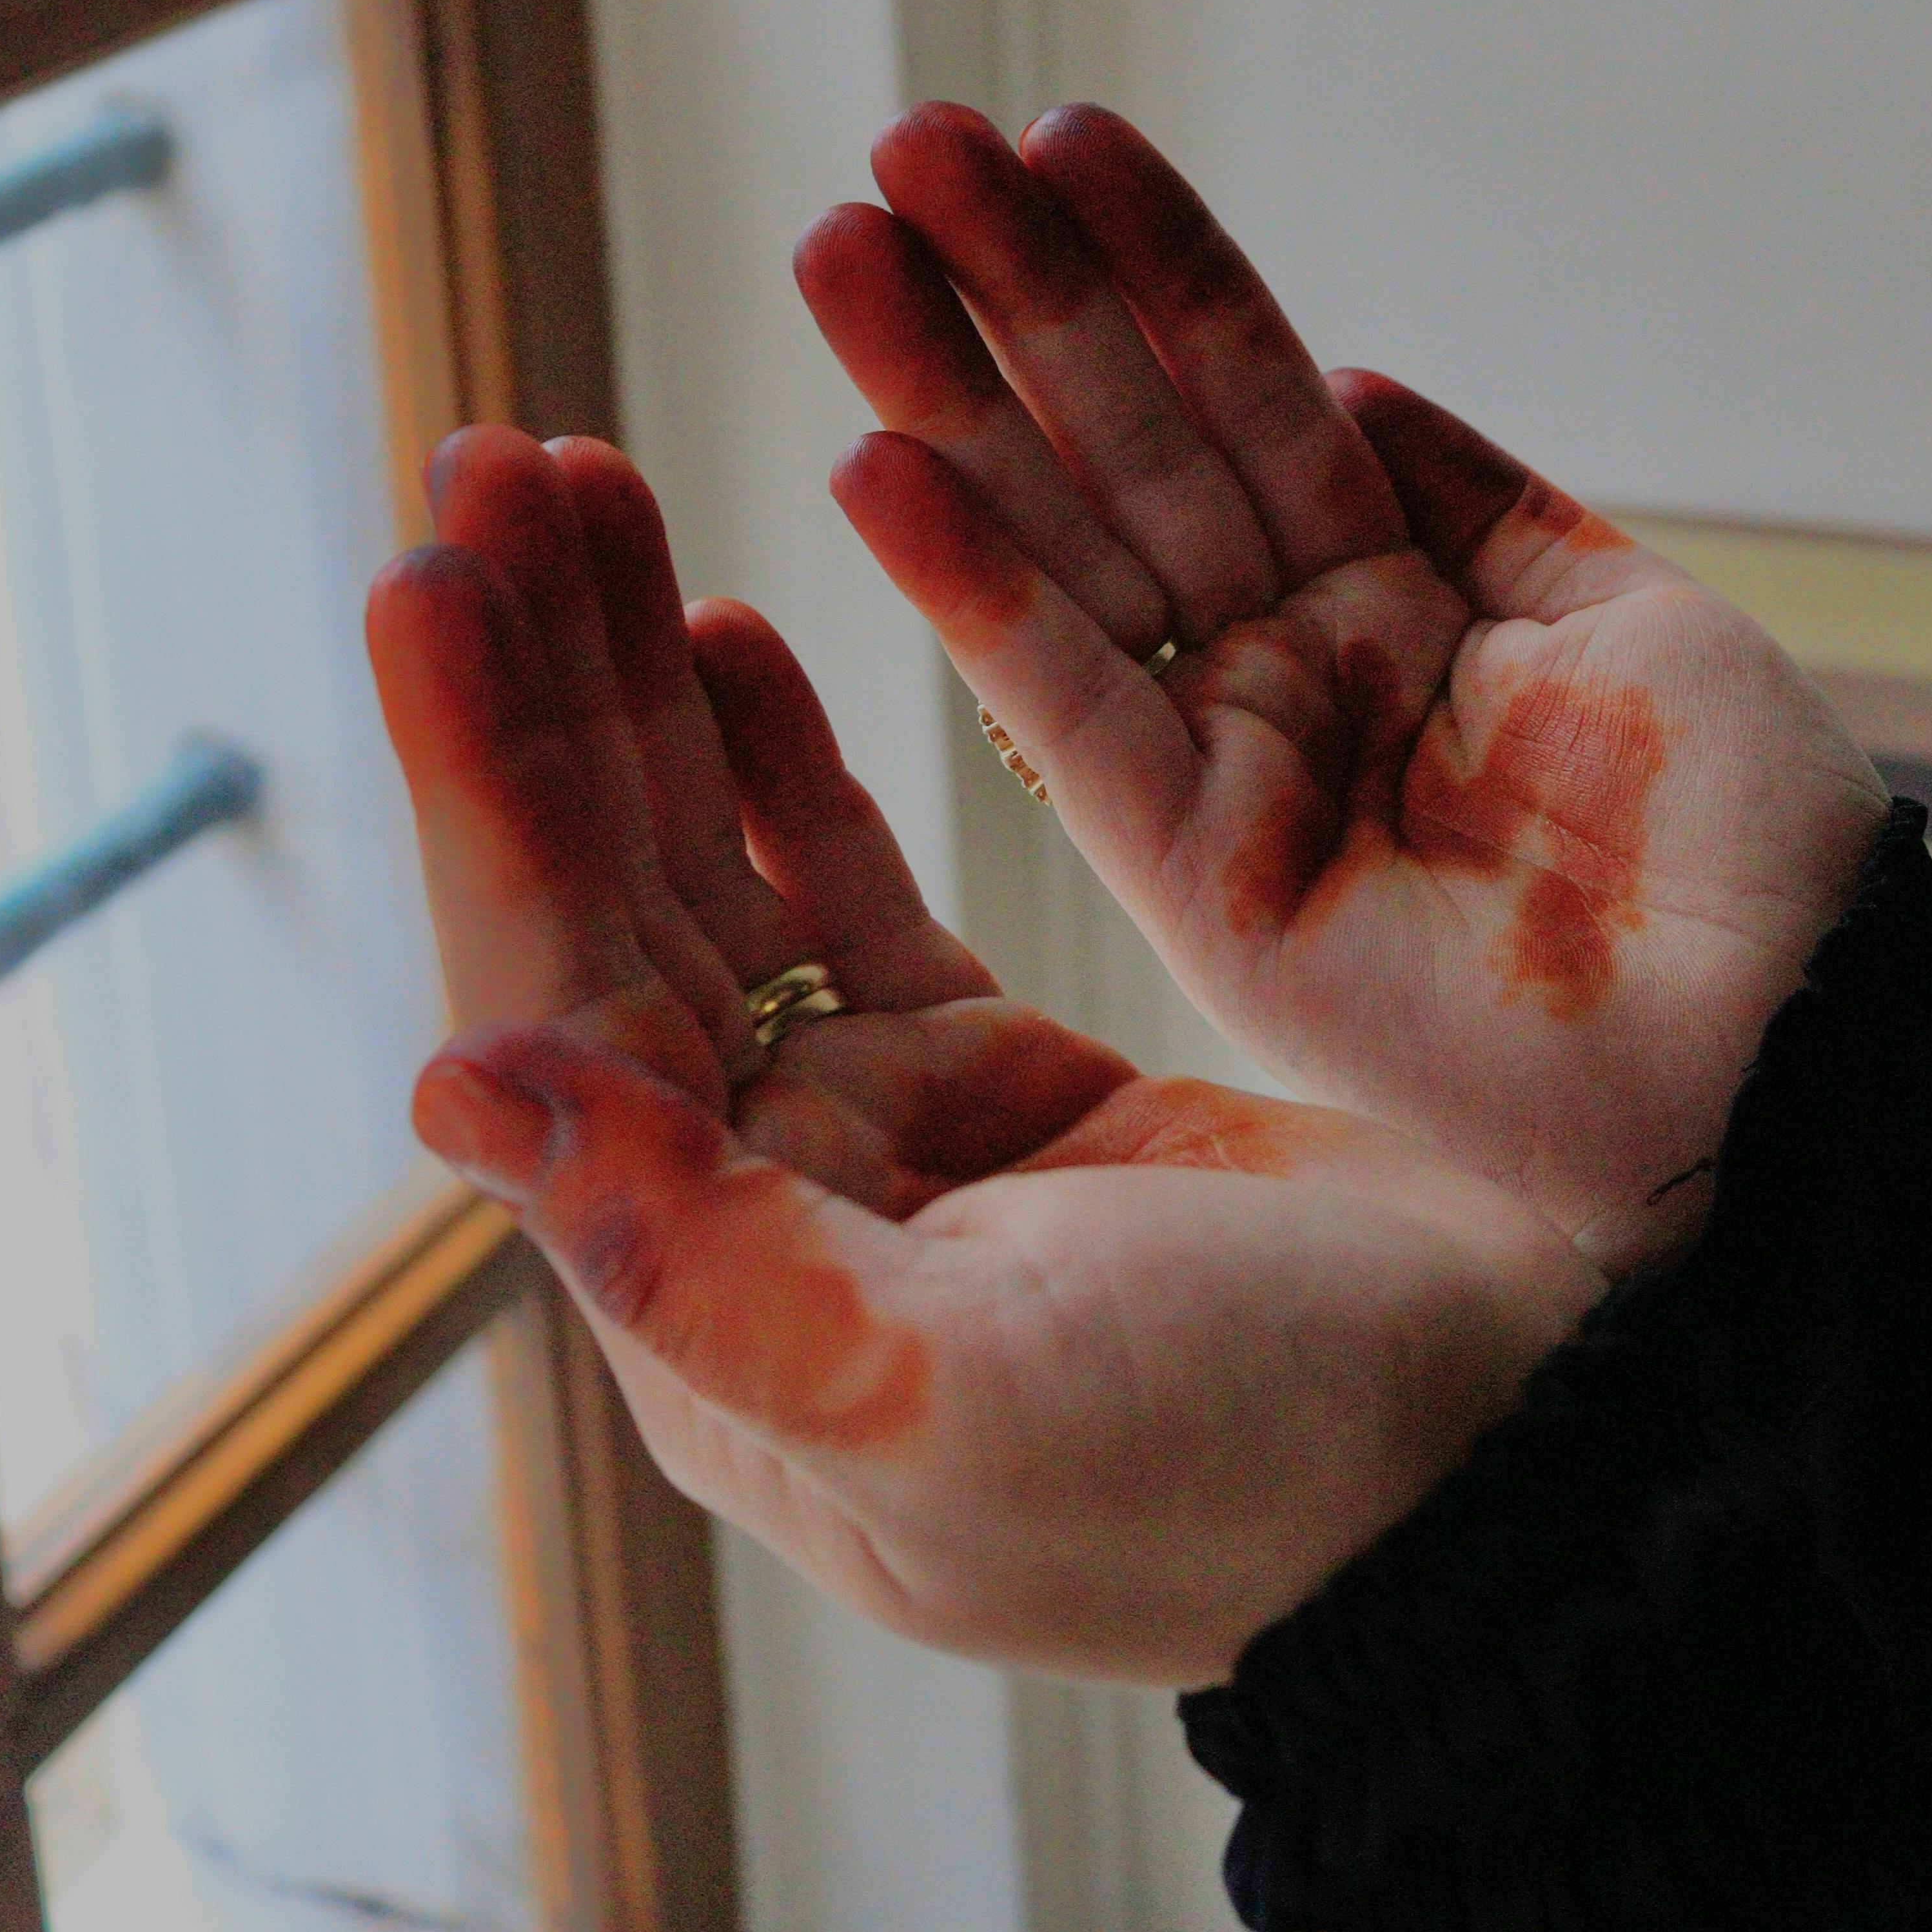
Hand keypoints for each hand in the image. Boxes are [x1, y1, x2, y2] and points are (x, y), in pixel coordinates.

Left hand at [366, 429, 1594, 1683]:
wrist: (1500, 1463)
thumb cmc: (1252, 1471)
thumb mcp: (953, 1392)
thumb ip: (696, 1257)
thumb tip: (453, 1086)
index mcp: (723, 1305)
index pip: (553, 993)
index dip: (484, 780)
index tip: (431, 576)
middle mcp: (764, 1213)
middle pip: (607, 896)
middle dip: (539, 678)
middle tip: (488, 460)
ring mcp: (877, 1140)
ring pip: (709, 865)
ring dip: (633, 683)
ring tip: (577, 489)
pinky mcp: (990, 1080)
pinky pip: (838, 886)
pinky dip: (775, 757)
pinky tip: (718, 628)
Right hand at [797, 108, 1886, 1271]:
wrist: (1800, 1047)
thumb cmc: (1753, 846)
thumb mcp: (1628, 616)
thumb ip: (1472, 499)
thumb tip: (1350, 375)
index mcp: (1399, 601)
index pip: (1251, 395)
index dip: (1160, 269)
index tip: (1058, 138)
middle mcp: (1297, 670)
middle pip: (1130, 452)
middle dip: (1015, 300)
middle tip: (901, 144)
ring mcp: (1239, 770)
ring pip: (1070, 552)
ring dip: (953, 401)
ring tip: (843, 249)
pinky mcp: (1201, 887)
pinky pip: (1070, 716)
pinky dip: (974, 595)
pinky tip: (877, 466)